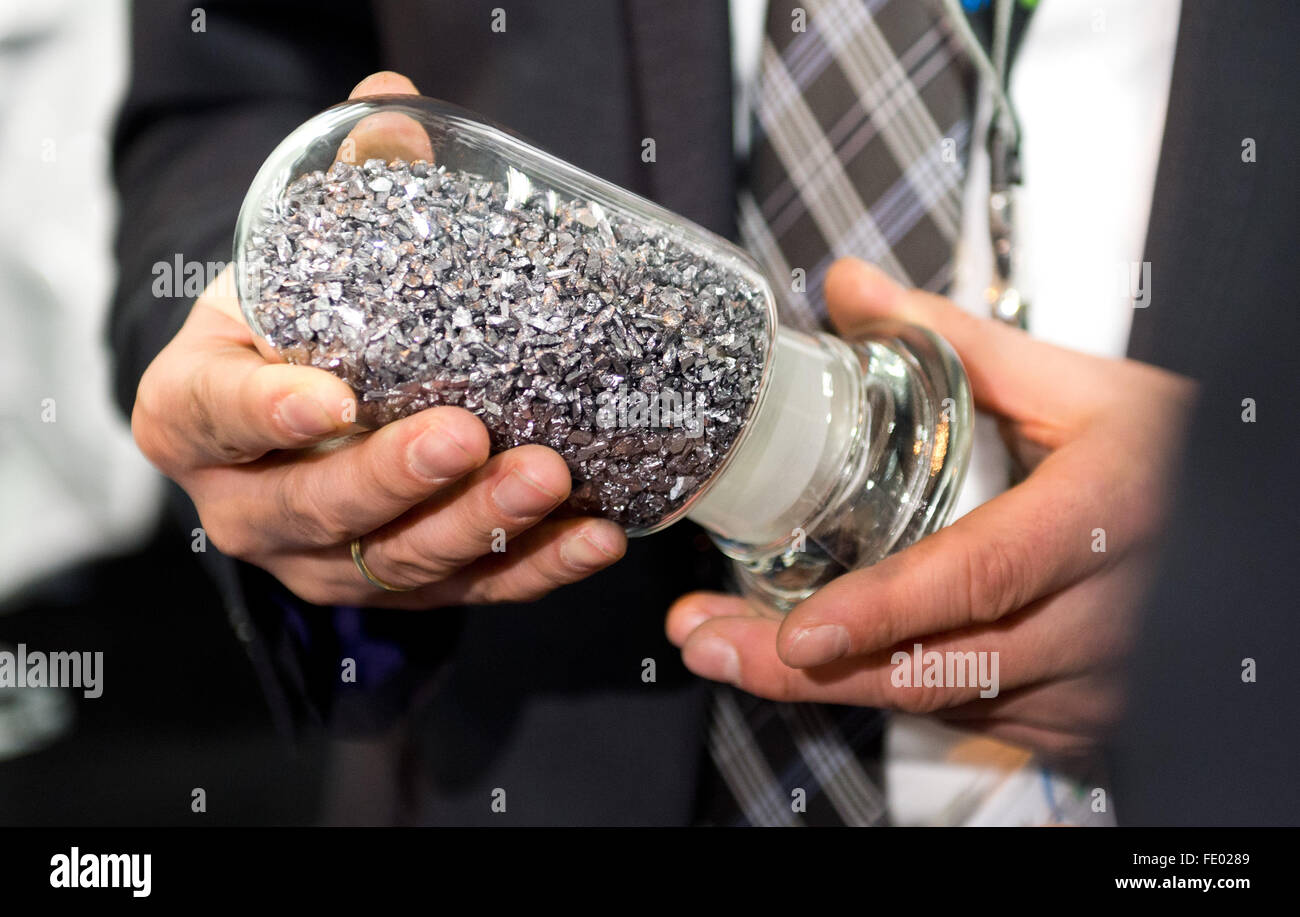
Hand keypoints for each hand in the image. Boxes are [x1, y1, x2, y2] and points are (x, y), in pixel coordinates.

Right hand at [131, 71, 624, 607]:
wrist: (302, 405)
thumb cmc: (296, 325)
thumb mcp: (296, 259)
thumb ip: (342, 189)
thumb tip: (393, 105)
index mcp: (193, 413)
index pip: (211, 417)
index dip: (262, 415)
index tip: (328, 399)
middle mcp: (248, 504)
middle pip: (312, 508)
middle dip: (392, 477)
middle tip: (464, 434)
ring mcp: (324, 559)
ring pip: (396, 561)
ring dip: (476, 525)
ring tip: (547, 476)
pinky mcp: (400, 587)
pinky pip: (470, 591)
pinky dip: (535, 568)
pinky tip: (595, 536)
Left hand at [666, 257, 1194, 756]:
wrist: (1237, 526)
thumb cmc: (1166, 456)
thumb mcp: (1078, 389)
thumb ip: (953, 341)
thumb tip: (848, 289)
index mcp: (1101, 518)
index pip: (981, 577)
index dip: (886, 610)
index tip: (795, 631)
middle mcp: (1103, 621)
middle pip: (937, 666)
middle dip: (805, 668)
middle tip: (704, 640)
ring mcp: (1093, 686)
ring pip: (941, 702)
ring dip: (828, 686)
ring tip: (726, 647)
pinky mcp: (1081, 721)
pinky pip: (969, 719)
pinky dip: (889, 689)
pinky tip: (821, 662)